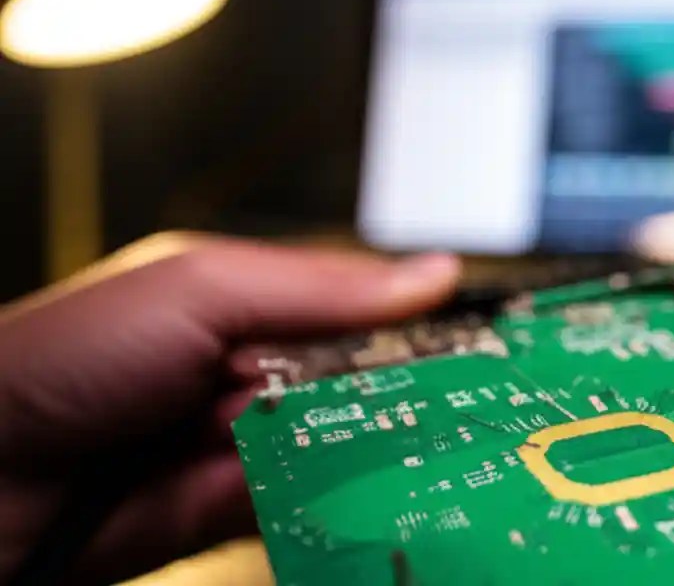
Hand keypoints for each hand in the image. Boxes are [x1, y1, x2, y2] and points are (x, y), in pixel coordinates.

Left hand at [0, 233, 459, 583]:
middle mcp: (258, 378)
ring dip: (394, 454)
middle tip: (493, 406)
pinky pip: (315, 506)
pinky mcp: (235, 515)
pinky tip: (397, 495)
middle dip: (422, 397)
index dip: (432, 328)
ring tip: (460, 451)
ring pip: (352, 450)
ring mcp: (249, 449)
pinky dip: (351, 504)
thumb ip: (321, 286)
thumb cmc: (64, 359)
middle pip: (372, 387)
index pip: (370, 315)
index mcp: (256, 310)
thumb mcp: (202, 290)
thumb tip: (433, 271)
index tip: (497, 342)